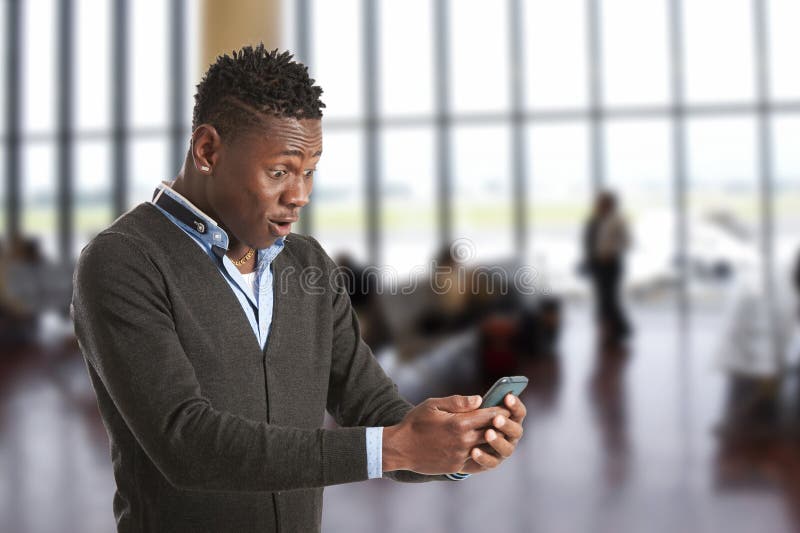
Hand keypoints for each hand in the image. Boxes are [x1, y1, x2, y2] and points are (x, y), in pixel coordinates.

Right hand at [382, 395, 510, 474]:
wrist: (400, 449)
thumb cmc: (415, 423)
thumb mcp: (433, 404)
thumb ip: (458, 402)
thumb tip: (479, 399)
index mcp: (459, 424)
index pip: (489, 415)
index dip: (501, 409)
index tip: (508, 405)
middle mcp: (463, 441)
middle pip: (492, 432)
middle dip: (500, 424)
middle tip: (507, 418)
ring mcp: (460, 456)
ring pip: (485, 447)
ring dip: (492, 439)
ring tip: (495, 430)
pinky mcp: (456, 466)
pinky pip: (474, 458)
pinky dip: (479, 450)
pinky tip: (479, 443)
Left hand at [459, 393, 525, 473]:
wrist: (447, 443)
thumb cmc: (457, 418)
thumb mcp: (456, 408)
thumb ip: (465, 402)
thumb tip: (477, 399)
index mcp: (507, 417)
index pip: (518, 411)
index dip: (515, 405)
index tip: (507, 397)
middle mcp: (509, 434)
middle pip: (516, 430)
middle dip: (507, 424)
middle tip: (496, 419)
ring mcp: (502, 449)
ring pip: (507, 448)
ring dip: (498, 441)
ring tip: (487, 434)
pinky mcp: (491, 462)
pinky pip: (491, 462)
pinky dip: (484, 457)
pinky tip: (474, 451)